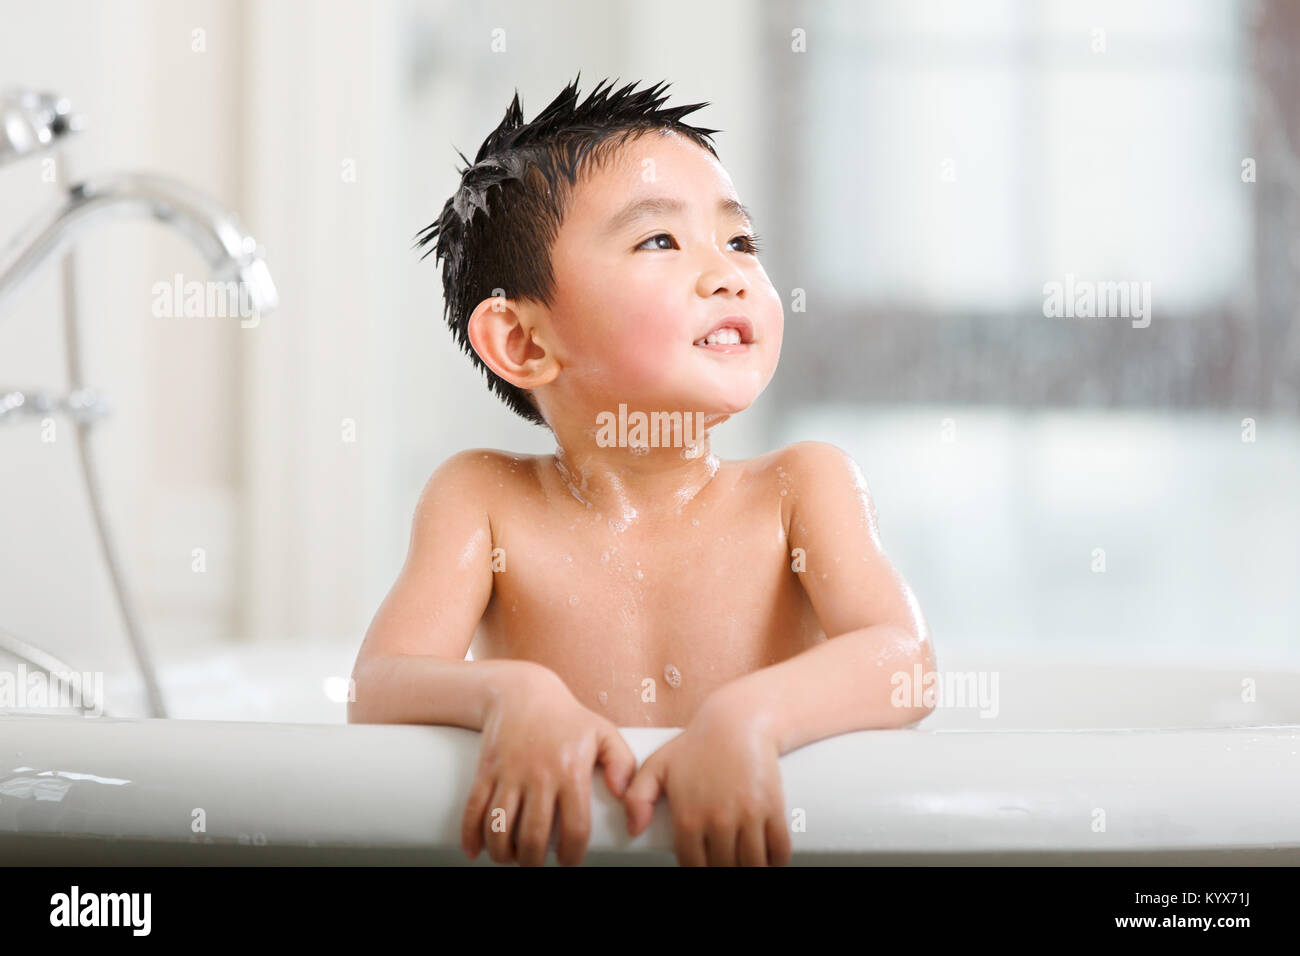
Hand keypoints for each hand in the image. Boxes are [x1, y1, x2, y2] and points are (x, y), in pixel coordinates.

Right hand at [462, 667, 636, 865]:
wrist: (523, 692)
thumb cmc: (567, 717)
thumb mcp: (604, 733)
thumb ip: (623, 763)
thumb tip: (625, 797)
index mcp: (571, 771)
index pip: (575, 829)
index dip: (572, 855)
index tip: (569, 860)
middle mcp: (539, 776)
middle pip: (533, 837)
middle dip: (533, 860)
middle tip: (536, 861)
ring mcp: (509, 774)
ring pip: (499, 829)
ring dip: (502, 854)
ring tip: (511, 856)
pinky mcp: (486, 771)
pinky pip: (473, 811)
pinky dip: (470, 837)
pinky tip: (474, 851)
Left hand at [622, 698, 791, 865]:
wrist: (737, 721)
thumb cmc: (698, 744)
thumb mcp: (657, 766)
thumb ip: (636, 797)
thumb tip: (633, 829)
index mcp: (687, 817)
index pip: (694, 866)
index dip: (700, 869)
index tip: (706, 863)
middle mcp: (717, 821)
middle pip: (725, 868)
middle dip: (726, 868)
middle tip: (727, 860)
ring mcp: (747, 815)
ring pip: (753, 865)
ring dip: (752, 867)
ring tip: (748, 862)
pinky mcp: (773, 807)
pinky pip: (779, 849)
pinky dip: (777, 861)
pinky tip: (771, 860)